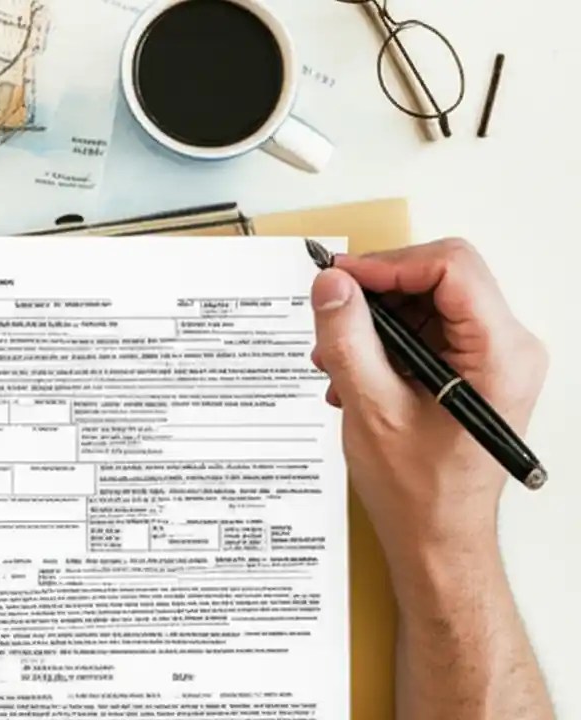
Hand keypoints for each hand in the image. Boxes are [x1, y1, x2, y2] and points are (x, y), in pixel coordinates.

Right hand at [309, 239, 547, 569]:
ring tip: (335, 356)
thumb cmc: (420, 492)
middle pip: (439, 278)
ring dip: (374, 322)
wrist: (437, 539)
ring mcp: (491, 359)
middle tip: (330, 312)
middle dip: (376, 294)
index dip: (388, 265)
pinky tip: (354, 371)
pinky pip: (426, 330)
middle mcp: (507, 349)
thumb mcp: (372, 409)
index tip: (341, 278)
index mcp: (500, 354)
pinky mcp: (472, 369)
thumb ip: (348, 340)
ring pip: (427, 302)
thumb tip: (332, 286)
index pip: (451, 268)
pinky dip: (383, 342)